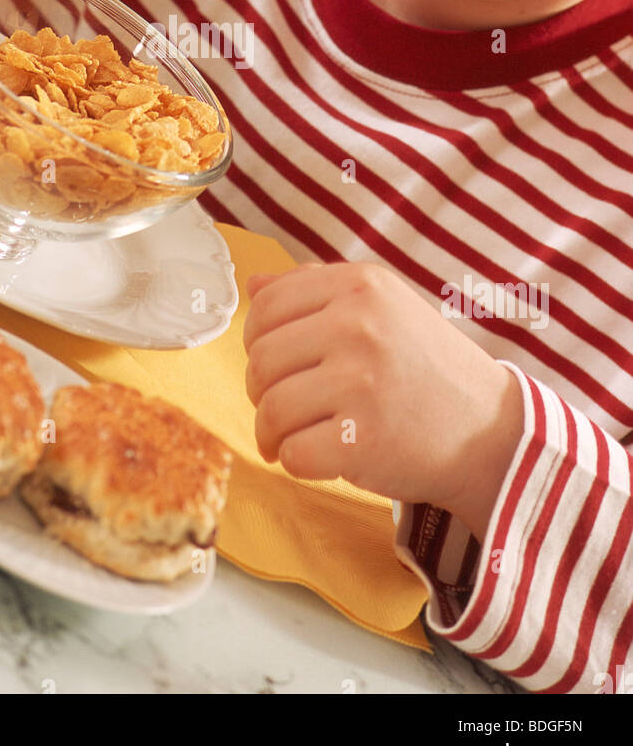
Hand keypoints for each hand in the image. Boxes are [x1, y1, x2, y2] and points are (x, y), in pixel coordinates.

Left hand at [243, 262, 523, 541]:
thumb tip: (254, 283)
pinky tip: (317, 457)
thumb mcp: (383, 307)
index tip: (277, 363)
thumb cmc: (426, 368)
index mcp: (360, 285)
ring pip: (270, 408)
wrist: (491, 433)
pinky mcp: (362, 439)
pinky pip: (292, 453)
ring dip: (271, 432)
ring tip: (292, 436)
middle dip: (260, 389)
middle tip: (284, 406)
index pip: (267, 304)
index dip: (257, 339)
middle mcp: (359, 324)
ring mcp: (361, 381)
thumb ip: (317, 289)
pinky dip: (294, 462)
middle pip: (262, 358)